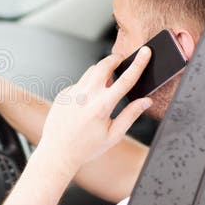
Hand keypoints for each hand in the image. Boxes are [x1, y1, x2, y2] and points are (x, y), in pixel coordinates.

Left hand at [34, 48, 152, 180]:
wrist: (58, 152)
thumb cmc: (86, 147)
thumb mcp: (114, 135)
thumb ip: (131, 115)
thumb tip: (146, 101)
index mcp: (101, 106)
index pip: (126, 79)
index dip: (138, 64)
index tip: (145, 52)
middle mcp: (85, 96)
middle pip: (104, 65)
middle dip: (115, 59)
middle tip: (122, 59)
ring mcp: (72, 93)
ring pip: (90, 72)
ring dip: (101, 72)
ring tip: (107, 84)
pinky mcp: (63, 94)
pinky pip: (79, 84)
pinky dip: (88, 87)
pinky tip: (88, 103)